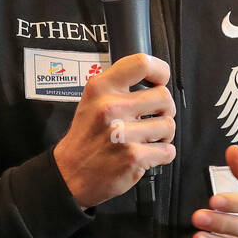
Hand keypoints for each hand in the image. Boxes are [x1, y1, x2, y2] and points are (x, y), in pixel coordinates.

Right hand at [53, 53, 175, 209]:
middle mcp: (111, 108)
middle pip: (164, 96)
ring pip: (169, 125)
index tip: (160, 80)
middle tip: (154, 118)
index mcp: (101, 88)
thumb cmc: (86, 136)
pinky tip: (147, 154)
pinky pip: (168, 150)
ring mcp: (122, 134)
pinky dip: (162, 154)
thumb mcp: (92, 100)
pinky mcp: (133, 157)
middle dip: (165, 109)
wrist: (69, 174)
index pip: (141, 63)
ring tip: (147, 138)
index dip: (160, 71)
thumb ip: (119, 85)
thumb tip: (155, 77)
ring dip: (164, 134)